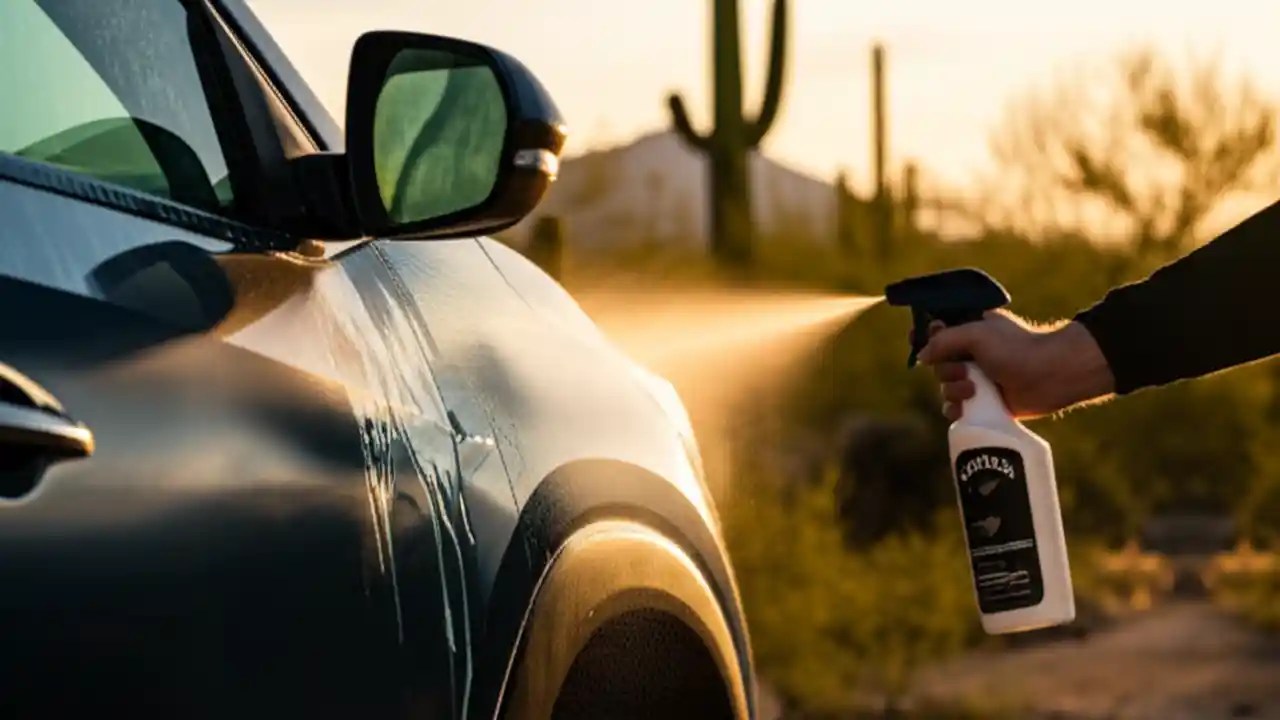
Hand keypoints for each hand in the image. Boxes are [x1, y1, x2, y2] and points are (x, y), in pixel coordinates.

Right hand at [918, 311, 1114, 420]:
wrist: (1051, 375)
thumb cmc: (1017, 348)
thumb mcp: (976, 334)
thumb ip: (943, 341)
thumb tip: (921, 356)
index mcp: (970, 329)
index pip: (937, 331)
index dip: (924, 336)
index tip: (914, 341)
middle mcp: (972, 353)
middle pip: (937, 364)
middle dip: (945, 370)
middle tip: (964, 370)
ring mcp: (978, 379)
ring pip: (944, 388)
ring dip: (952, 391)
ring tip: (973, 391)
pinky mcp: (983, 402)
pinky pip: (955, 408)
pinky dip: (956, 410)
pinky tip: (964, 409)